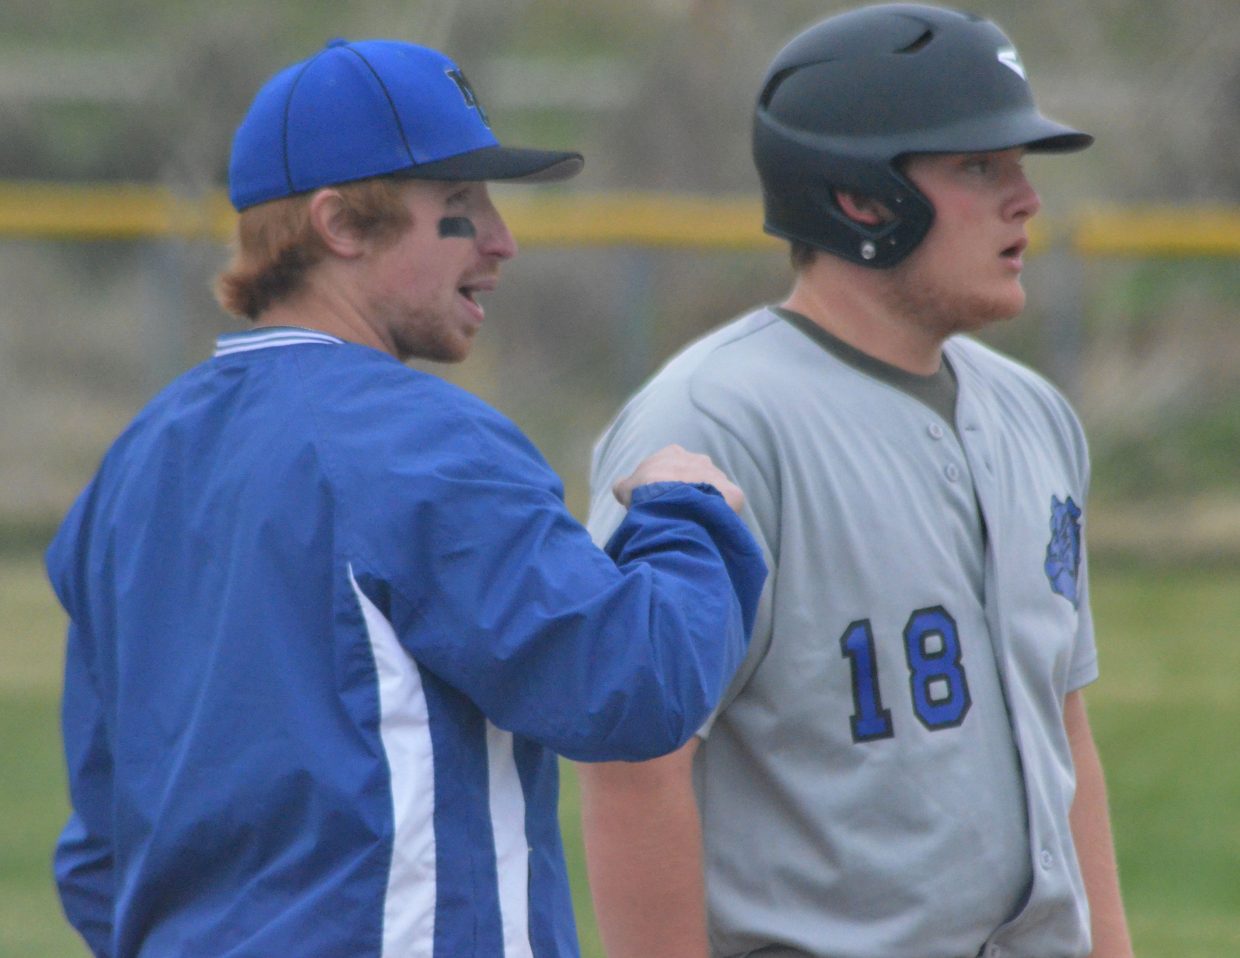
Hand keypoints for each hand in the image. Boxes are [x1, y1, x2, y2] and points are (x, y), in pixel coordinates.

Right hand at [612, 444, 744, 513]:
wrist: (671, 503)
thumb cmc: (646, 492)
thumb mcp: (625, 488)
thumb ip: (625, 485)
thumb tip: (622, 487)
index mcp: (673, 453)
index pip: (670, 466)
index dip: (664, 483)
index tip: (659, 499)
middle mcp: (699, 459)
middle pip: (695, 475)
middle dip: (689, 489)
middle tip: (679, 510)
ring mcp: (718, 475)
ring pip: (714, 490)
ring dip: (707, 501)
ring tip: (696, 521)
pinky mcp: (733, 494)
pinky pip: (729, 505)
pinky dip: (722, 514)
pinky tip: (712, 526)